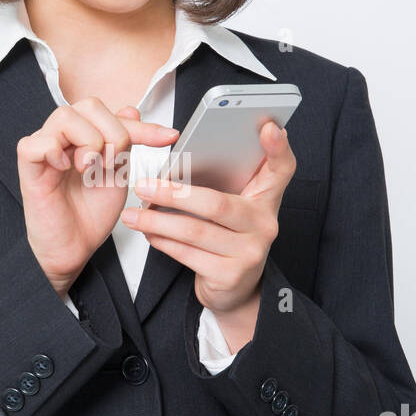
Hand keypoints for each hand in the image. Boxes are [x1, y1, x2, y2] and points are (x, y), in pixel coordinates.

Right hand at [18, 99, 178, 295]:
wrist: (76, 248)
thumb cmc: (90, 214)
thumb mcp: (118, 174)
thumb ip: (124, 143)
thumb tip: (132, 109)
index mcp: (85, 136)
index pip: (112, 114)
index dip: (142, 125)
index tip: (168, 137)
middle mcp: (63, 137)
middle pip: (89, 105)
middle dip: (113, 132)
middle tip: (113, 163)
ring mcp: (44, 150)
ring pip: (64, 116)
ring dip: (88, 141)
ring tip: (89, 168)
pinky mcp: (28, 168)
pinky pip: (34, 144)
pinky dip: (54, 151)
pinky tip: (64, 169)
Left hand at [121, 120, 295, 340]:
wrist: (233, 289)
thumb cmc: (228, 236)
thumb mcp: (233, 206)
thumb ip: (220, 182)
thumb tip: (177, 161)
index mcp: (266, 198)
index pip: (282, 168)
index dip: (278, 148)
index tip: (269, 127)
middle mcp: (264, 224)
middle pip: (217, 204)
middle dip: (173, 194)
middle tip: (142, 185)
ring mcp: (250, 252)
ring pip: (195, 231)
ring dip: (158, 221)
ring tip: (133, 214)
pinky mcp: (230, 275)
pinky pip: (188, 254)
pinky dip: (163, 242)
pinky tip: (149, 233)